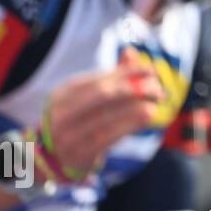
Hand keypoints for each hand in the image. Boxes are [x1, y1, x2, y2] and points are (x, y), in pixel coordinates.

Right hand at [34, 49, 165, 182]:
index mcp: (64, 93)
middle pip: (103, 94)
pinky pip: (108, 136)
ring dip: (136, 107)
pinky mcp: (79, 152)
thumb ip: (110, 77)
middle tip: (157, 89)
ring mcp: (68, 133)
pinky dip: (130, 125)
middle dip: (133, 88)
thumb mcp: (87, 98)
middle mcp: (62, 111)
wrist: (53, 158)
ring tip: (156, 103)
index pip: (100, 78)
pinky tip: (147, 117)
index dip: (128, 72)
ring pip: (107, 116)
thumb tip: (132, 52)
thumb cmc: (78, 121)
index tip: (152, 70)